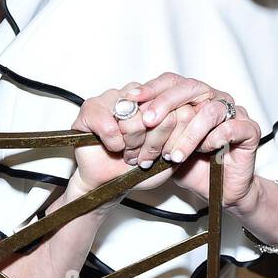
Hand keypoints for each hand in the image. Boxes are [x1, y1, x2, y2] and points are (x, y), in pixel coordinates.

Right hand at [70, 82, 173, 196]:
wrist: (110, 182)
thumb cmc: (139, 169)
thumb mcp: (170, 157)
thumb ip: (183, 135)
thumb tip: (186, 113)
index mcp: (160, 102)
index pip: (179, 112)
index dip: (170, 140)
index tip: (164, 154)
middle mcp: (138, 95)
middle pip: (156, 115)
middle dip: (150, 144)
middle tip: (142, 154)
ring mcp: (114, 97)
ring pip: (133, 119)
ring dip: (131, 143)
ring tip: (127, 151)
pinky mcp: (92, 108)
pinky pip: (109, 125)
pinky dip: (113, 143)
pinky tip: (113, 146)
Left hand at [103, 73, 261, 207]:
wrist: (221, 193)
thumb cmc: (192, 167)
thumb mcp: (162, 148)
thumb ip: (149, 131)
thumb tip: (120, 118)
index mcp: (195, 97)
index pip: (172, 81)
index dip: (152, 88)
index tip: (131, 99)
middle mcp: (216, 99)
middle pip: (191, 87)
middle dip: (166, 103)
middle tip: (148, 121)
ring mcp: (235, 112)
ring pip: (210, 110)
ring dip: (188, 132)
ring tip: (172, 155)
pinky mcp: (250, 130)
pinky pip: (231, 127)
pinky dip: (214, 138)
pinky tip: (203, 152)